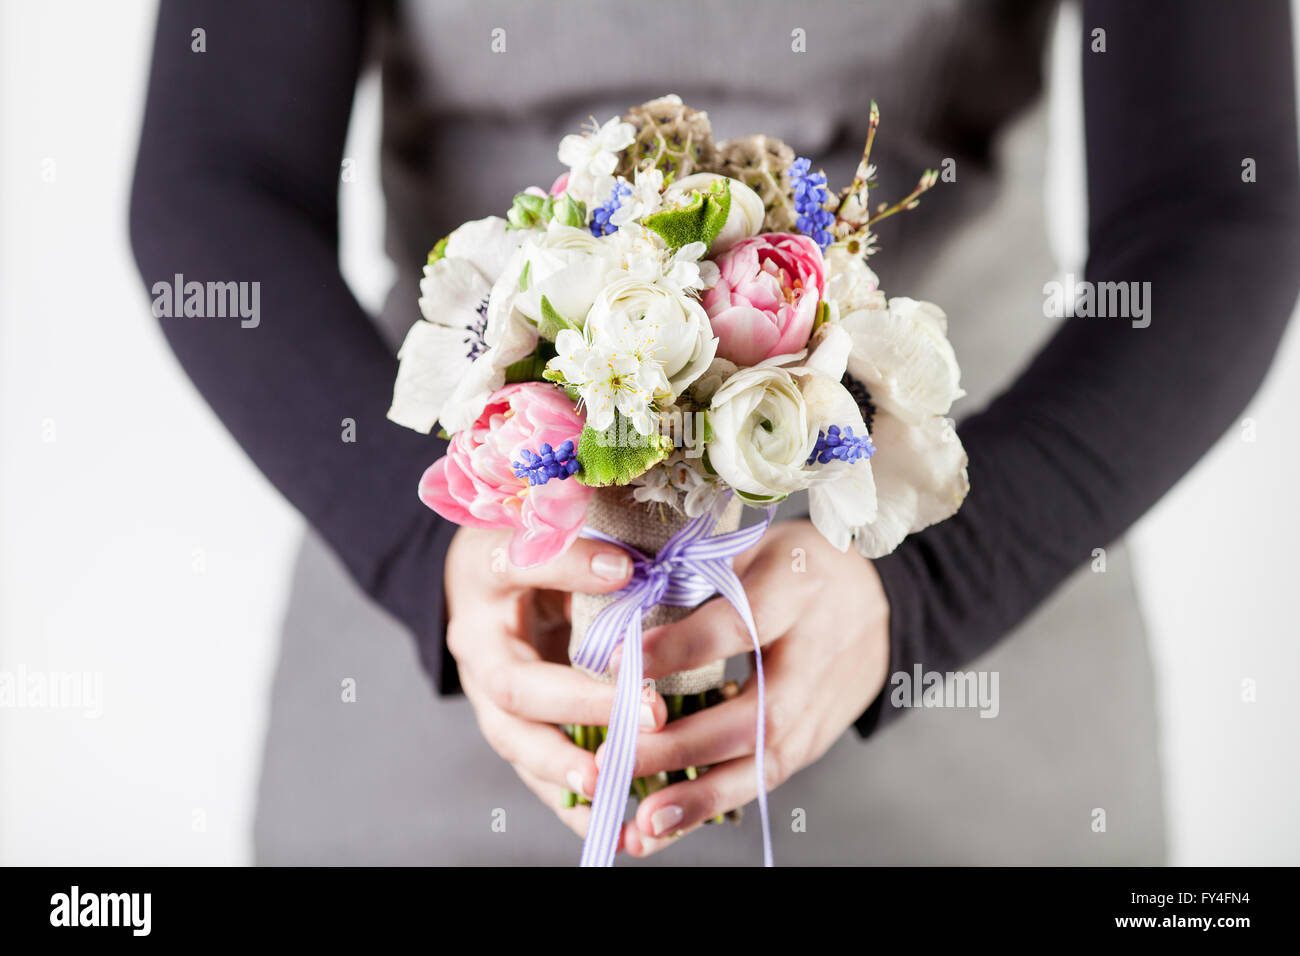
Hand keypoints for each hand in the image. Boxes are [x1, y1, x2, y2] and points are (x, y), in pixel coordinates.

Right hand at [444, 527, 669, 843]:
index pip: (518, 566)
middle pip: (516, 684)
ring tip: (614, 788)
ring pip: (516, 740)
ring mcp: (488, 692)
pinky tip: (611, 829)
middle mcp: (477, 642)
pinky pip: (535, 772)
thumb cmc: (534, 539)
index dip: (568, 568)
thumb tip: (636, 564)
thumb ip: (588, 536)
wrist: (488, 574)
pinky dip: (571, 805)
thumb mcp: (553, 520)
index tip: (625, 569)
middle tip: (648, 714)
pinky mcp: (509, 727)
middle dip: (583, 704)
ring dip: (567, 770)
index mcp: (486, 574)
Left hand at [602, 520, 889, 856]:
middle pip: (756, 714)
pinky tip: (663, 826)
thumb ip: (695, 573)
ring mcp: (820, 707)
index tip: (621, 664)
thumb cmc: (798, 566)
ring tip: (642, 822)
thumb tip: (619, 606)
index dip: (682, 648)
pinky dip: (711, 806)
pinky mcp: (815, 741)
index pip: (740, 625)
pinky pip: (763, 780)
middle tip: (615, 757)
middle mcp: (815, 655)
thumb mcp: (754, 547)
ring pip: (765, 761)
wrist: (881, 602)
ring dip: (700, 797)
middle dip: (682, 744)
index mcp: (797, 590)